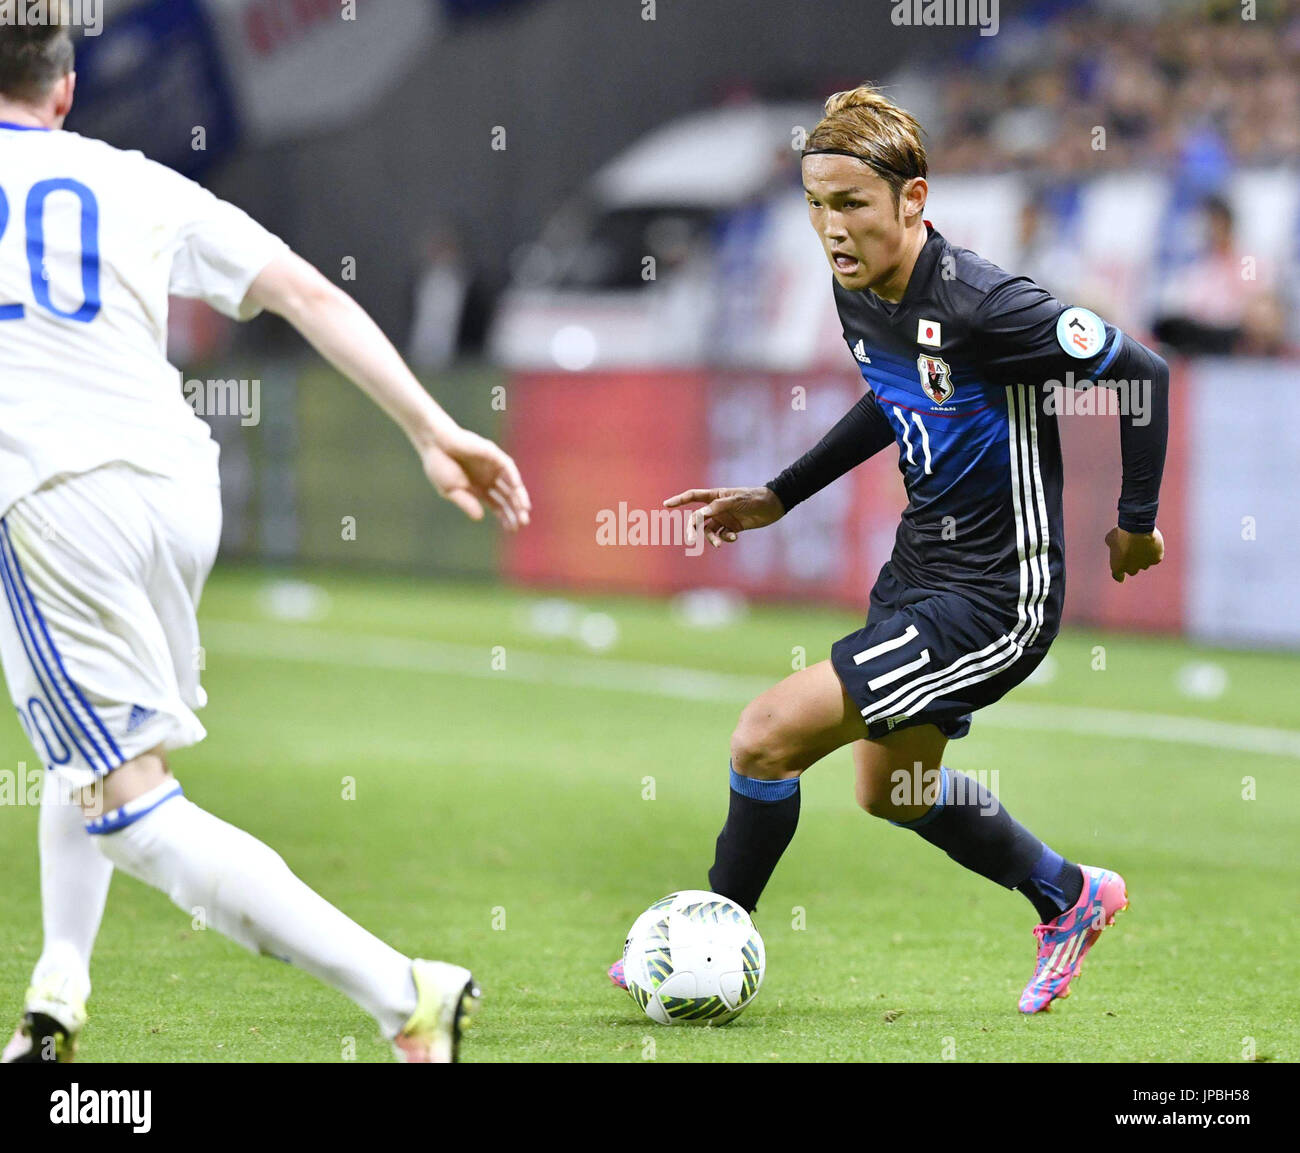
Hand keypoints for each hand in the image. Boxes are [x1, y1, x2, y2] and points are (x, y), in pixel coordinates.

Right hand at [420, 426, 530, 529]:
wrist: (433, 442)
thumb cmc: (439, 465)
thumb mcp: (451, 490)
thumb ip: (466, 503)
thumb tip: (480, 517)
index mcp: (479, 489)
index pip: (498, 505)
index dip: (506, 517)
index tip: (513, 529)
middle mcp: (489, 478)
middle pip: (507, 497)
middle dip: (516, 510)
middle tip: (523, 522)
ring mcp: (492, 466)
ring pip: (511, 483)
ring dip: (519, 496)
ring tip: (524, 509)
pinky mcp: (492, 454)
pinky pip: (507, 466)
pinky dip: (514, 477)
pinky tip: (517, 489)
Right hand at [664, 486, 785, 548]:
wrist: (772, 506)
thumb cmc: (753, 498)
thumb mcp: (734, 501)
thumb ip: (716, 507)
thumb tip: (699, 516)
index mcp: (715, 496)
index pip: (693, 497)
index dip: (679, 500)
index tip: (666, 505)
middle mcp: (716, 508)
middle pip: (698, 519)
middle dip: (693, 529)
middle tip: (691, 540)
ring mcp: (724, 518)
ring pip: (709, 531)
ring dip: (712, 538)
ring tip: (719, 543)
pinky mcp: (732, 527)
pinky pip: (722, 536)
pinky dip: (725, 539)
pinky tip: (734, 537)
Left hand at [1105, 526, 1163, 582]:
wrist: (1137, 528)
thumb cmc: (1121, 532)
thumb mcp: (1110, 538)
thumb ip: (1112, 545)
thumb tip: (1115, 545)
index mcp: (1117, 566)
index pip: (1118, 576)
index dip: (1119, 576)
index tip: (1121, 577)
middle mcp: (1131, 569)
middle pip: (1132, 570)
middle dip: (1132, 563)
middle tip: (1133, 552)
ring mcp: (1145, 565)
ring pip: (1144, 564)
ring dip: (1143, 557)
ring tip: (1142, 543)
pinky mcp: (1156, 559)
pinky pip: (1155, 557)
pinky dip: (1154, 551)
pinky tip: (1152, 542)